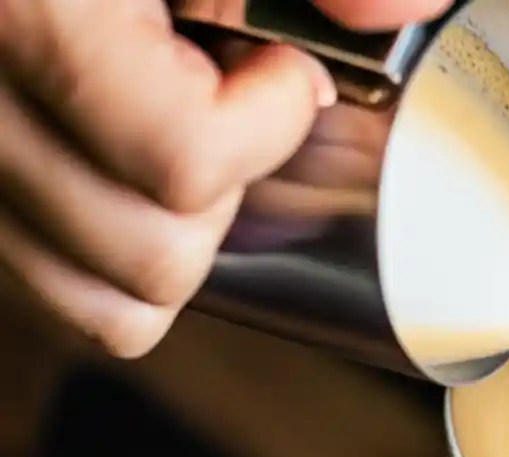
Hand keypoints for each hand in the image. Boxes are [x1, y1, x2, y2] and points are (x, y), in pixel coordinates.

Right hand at [0, 0, 451, 357]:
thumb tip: (398, 6)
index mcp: (22, 14)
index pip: (182, 156)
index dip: (267, 115)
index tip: (277, 59)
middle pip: (152, 254)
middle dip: (222, 185)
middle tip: (218, 93)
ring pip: (101, 301)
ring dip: (169, 232)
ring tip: (166, 127)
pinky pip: (53, 290)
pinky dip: (111, 254)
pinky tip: (122, 161)